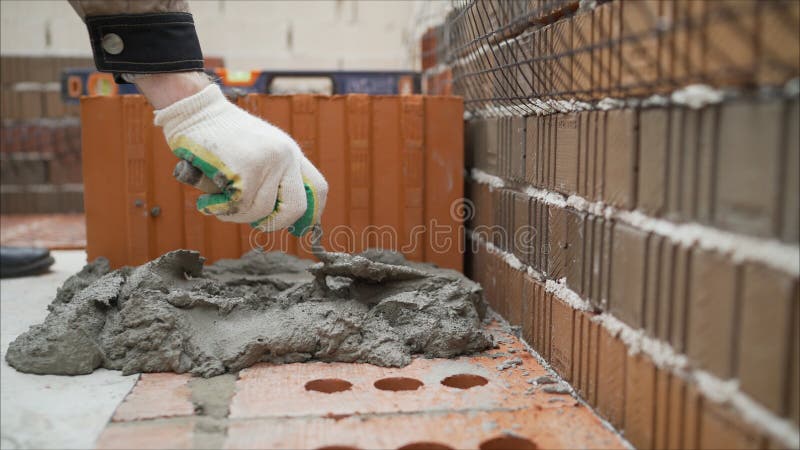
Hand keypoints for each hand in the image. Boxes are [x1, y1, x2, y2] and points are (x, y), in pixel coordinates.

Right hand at [152, 82, 326, 233]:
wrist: (195, 112)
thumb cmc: (219, 136)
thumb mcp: (257, 151)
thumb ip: (271, 177)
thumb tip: (277, 217)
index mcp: (290, 152)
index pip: (318, 188)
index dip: (311, 213)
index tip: (298, 227)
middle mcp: (285, 157)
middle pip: (296, 208)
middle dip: (275, 223)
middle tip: (255, 223)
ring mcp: (268, 163)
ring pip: (261, 211)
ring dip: (237, 215)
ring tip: (218, 202)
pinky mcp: (246, 171)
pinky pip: (240, 207)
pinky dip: (221, 209)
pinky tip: (208, 200)